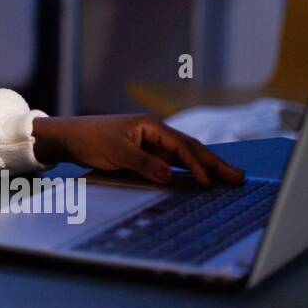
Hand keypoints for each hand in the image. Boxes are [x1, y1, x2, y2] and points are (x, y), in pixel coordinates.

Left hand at [30, 113, 244, 186]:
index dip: (197, 165)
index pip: (182, 147)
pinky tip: (200, 179)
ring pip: (184, 157)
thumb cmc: (90, 139)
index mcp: (151, 126)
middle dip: (214, 164)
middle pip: (191, 149)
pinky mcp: (145, 153)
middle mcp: (155, 132)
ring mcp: (151, 143)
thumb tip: (170, 176)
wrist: (69, 137)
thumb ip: (144, 163)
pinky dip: (187, 171)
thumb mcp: (116, 152)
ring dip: (205, 168)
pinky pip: (172, 163)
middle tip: (239, 177)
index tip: (210, 182)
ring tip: (228, 178)